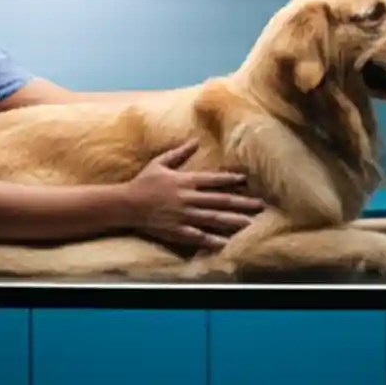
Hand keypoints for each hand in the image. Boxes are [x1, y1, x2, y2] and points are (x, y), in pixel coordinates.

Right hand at [124, 139, 265, 249]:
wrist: (126, 204)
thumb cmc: (143, 182)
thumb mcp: (160, 163)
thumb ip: (179, 153)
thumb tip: (194, 141)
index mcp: (185, 181)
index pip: (213, 180)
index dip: (230, 179)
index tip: (244, 180)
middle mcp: (188, 198)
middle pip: (220, 200)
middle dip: (241, 202)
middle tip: (259, 205)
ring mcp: (184, 215)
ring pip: (213, 218)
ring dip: (233, 221)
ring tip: (250, 223)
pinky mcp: (177, 230)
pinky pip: (198, 236)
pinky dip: (212, 240)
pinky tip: (225, 243)